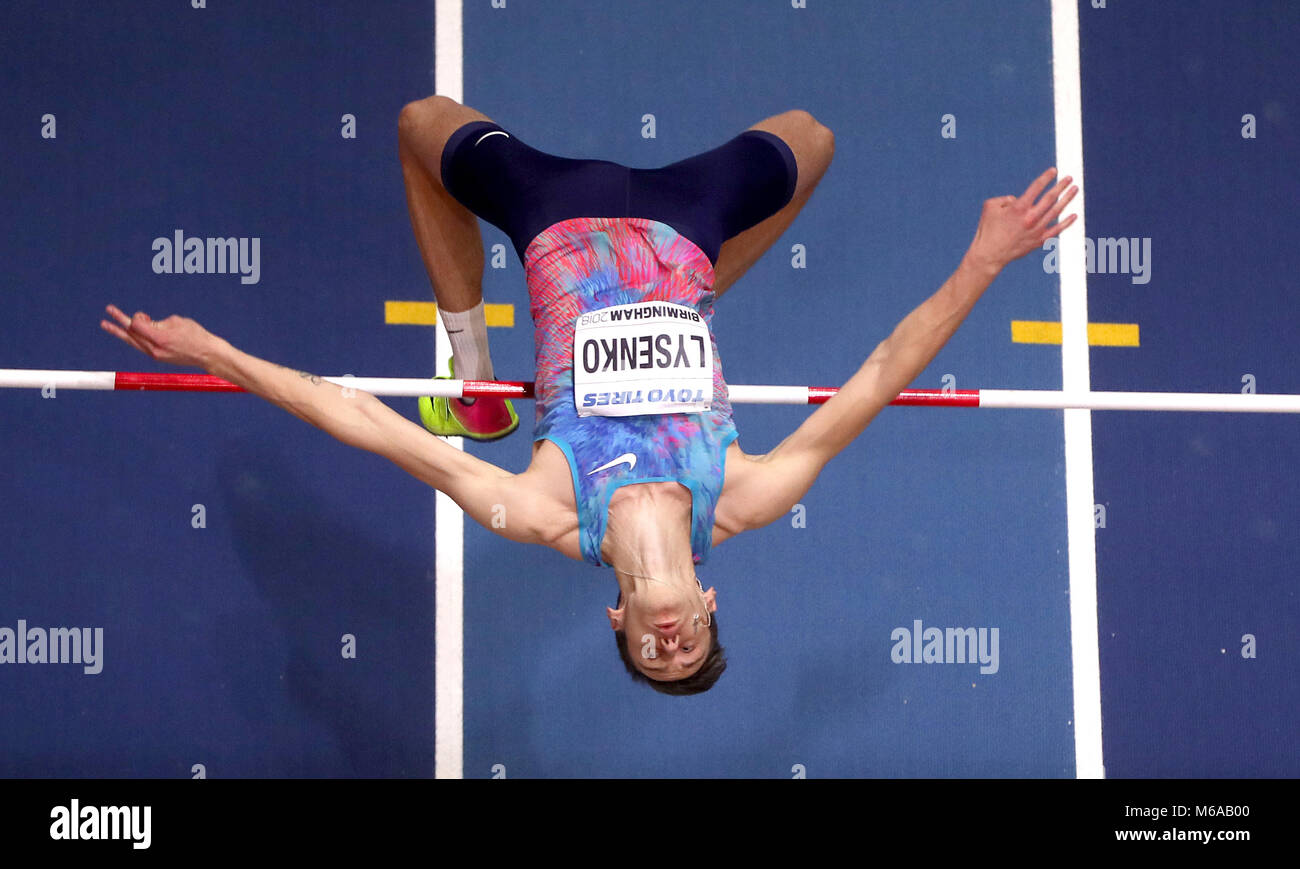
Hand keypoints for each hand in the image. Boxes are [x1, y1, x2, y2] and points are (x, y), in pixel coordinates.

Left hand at [99, 304, 225, 369]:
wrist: (207, 354)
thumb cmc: (195, 335)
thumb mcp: (177, 321)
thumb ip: (156, 322)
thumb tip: (143, 323)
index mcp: (159, 338)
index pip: (136, 325)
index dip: (137, 317)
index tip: (146, 315)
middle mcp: (154, 349)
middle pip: (131, 333)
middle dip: (119, 321)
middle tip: (108, 311)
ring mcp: (155, 355)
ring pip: (132, 342)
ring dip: (120, 332)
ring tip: (106, 325)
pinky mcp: (157, 357)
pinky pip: (140, 346)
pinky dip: (134, 337)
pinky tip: (127, 333)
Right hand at [967, 168, 1077, 272]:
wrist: (990, 255)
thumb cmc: (988, 230)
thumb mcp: (990, 207)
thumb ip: (1005, 198)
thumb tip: (1017, 199)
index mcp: (1018, 208)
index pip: (1036, 188)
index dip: (1046, 177)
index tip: (1054, 171)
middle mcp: (1030, 218)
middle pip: (1050, 198)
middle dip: (1061, 186)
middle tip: (1069, 178)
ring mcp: (1036, 230)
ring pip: (1056, 211)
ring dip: (1067, 199)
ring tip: (1074, 190)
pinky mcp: (1039, 241)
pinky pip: (1056, 230)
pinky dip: (1066, 222)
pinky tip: (1074, 215)